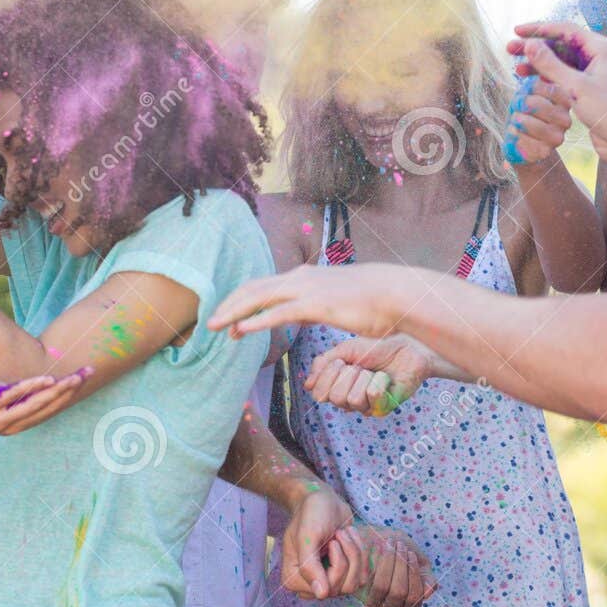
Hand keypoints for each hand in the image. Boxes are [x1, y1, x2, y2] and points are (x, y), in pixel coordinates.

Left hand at [0, 371, 91, 434]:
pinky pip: (14, 396)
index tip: (86, 375)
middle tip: (89, 372)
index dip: (69, 392)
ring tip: (74, 376)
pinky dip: (32, 386)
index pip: (49, 407)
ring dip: (57, 388)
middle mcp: (10, 425)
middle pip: (48, 405)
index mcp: (15, 423)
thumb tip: (34, 379)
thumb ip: (15, 391)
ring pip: (35, 403)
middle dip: (70, 388)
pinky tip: (47, 377)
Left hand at [209, 263, 420, 342]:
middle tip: (211, 323)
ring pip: (259, 299)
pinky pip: (279, 314)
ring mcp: (307, 290)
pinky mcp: (316, 305)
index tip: (227, 316)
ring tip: (216, 327)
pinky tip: (242, 330)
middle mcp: (300, 278)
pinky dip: (257, 322)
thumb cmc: (372, 300)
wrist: (396, 293)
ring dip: (234, 313)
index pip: (263, 285)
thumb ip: (317, 303)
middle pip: (253, 289)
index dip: (241, 300)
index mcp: (304, 277)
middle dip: (229, 305)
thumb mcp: (337, 298)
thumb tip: (308, 311)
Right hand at [281, 487, 367, 598]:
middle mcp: (310, 585)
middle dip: (347, 555)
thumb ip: (310, 566)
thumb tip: (320, 594)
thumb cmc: (311, 514)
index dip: (336, 564)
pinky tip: (351, 537)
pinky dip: (362, 553)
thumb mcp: (307, 536)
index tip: (331, 542)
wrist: (322, 501)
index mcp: (294, 579)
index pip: (325, 589)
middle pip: (341, 588)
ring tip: (344, 534)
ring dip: (355, 553)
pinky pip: (363, 576)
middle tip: (340, 534)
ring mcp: (329, 581)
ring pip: (354, 584)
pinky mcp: (344, 574)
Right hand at [304, 333, 439, 415]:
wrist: (407, 346)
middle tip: (360, 366)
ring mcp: (366, 406)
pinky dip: (379, 381)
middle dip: (347, 375)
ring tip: (373, 372)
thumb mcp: (345, 350)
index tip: (340, 362)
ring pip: (353, 400)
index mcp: (337, 386)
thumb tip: (307, 385)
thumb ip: (324, 364)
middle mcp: (349, 400)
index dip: (327, 375)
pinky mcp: (384, 408)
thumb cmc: (378, 347)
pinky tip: (385, 378)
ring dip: (364, 378)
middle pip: (335, 398)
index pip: (318, 394)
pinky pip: (372, 397)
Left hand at [355, 525, 436, 606]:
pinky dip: (373, 561)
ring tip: (391, 544)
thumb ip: (426, 576)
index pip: (414, 601)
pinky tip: (378, 548)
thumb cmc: (399, 549)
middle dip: (402, 566)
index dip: (415, 577)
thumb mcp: (417, 560)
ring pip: (382, 587)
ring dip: (389, 562)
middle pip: (399, 593)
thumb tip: (429, 592)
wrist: (373, 533)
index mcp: (407, 604)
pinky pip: (365, 580)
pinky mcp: (356, 589)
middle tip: (401, 546)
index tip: (411, 553)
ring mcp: (372, 600)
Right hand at [507, 23, 606, 162]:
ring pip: (561, 62)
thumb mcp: (575, 87)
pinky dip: (548, 77)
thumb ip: (550, 65)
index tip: (516, 32)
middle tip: (510, 49)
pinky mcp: (589, 89)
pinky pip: (565, 76)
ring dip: (539, 64)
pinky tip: (532, 82)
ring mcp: (594, 73)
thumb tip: (529, 44)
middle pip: (561, 44)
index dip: (539, 29)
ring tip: (516, 69)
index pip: (565, 30)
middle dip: (535, 47)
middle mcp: (598, 56)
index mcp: (600, 48)